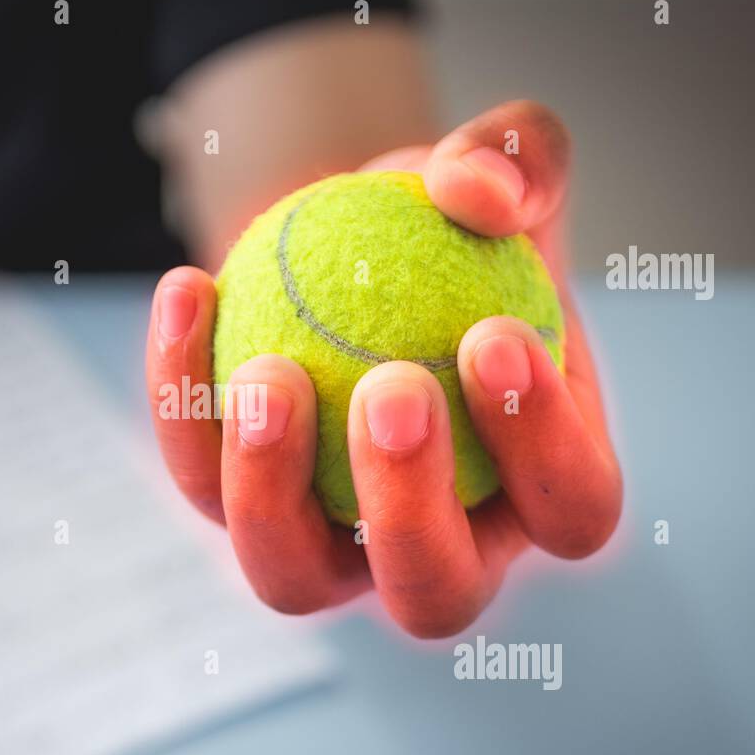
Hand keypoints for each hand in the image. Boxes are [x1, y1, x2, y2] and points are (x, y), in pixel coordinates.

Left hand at [146, 100, 620, 637]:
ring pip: (294, 578)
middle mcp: (439, 547)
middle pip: (432, 592)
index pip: (571, 507)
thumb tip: (475, 188)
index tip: (492, 335)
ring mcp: (331, 548)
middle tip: (390, 388)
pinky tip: (188, 293)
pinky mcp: (241, 510)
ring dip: (272, 490)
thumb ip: (518, 161)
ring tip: (267, 373)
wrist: (353, 247)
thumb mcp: (500, 169)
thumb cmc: (450, 226)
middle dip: (410, 509)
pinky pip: (200, 480)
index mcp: (539, 489)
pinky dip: (183, 397)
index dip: (542, 445)